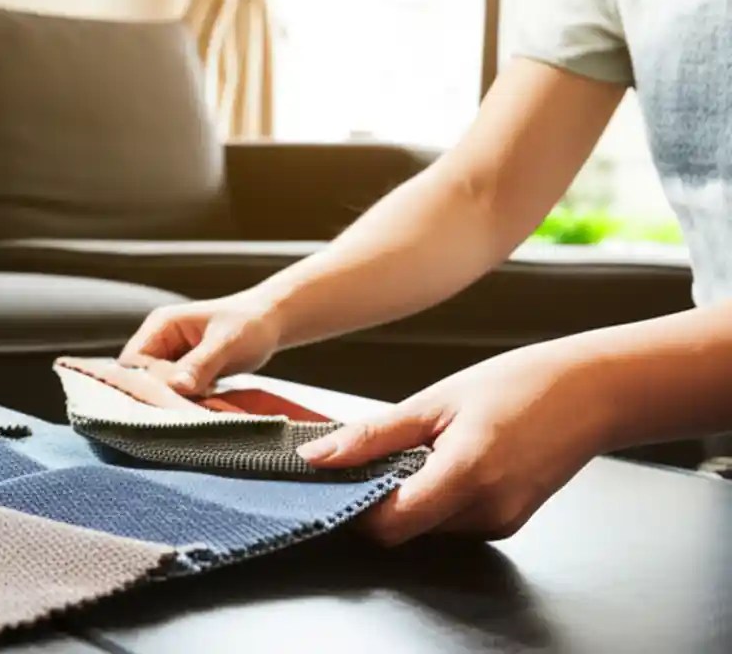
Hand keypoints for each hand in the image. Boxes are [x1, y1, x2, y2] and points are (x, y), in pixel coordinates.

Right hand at [117, 293, 282, 395]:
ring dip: (174, 400)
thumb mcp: (226, 342)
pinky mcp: (185, 373)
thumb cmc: (250, 324)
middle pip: (142, 377)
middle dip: (160, 394)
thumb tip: (176, 386)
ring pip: (159, 387)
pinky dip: (186, 401)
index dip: (146, 382)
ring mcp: (171, 358)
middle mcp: (160, 341)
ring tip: (197, 408)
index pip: (134, 361)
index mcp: (161, 325)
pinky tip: (202, 408)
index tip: (170, 398)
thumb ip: (200, 363)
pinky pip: (175, 392)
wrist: (272, 322)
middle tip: (186, 408)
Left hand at [297, 342, 613, 544]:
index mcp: (466, 476)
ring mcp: (501, 522)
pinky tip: (449, 459)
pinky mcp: (508, 523)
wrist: (594, 392)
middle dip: (378, 497)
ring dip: (408, 495)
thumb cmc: (521, 384)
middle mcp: (487, 511)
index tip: (336, 476)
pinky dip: (436, 497)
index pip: (387, 524)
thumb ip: (372, 436)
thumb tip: (318, 457)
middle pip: (403, 528)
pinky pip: (451, 521)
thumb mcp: (435, 401)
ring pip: (425, 527)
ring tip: (424, 447)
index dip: (353, 505)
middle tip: (375, 452)